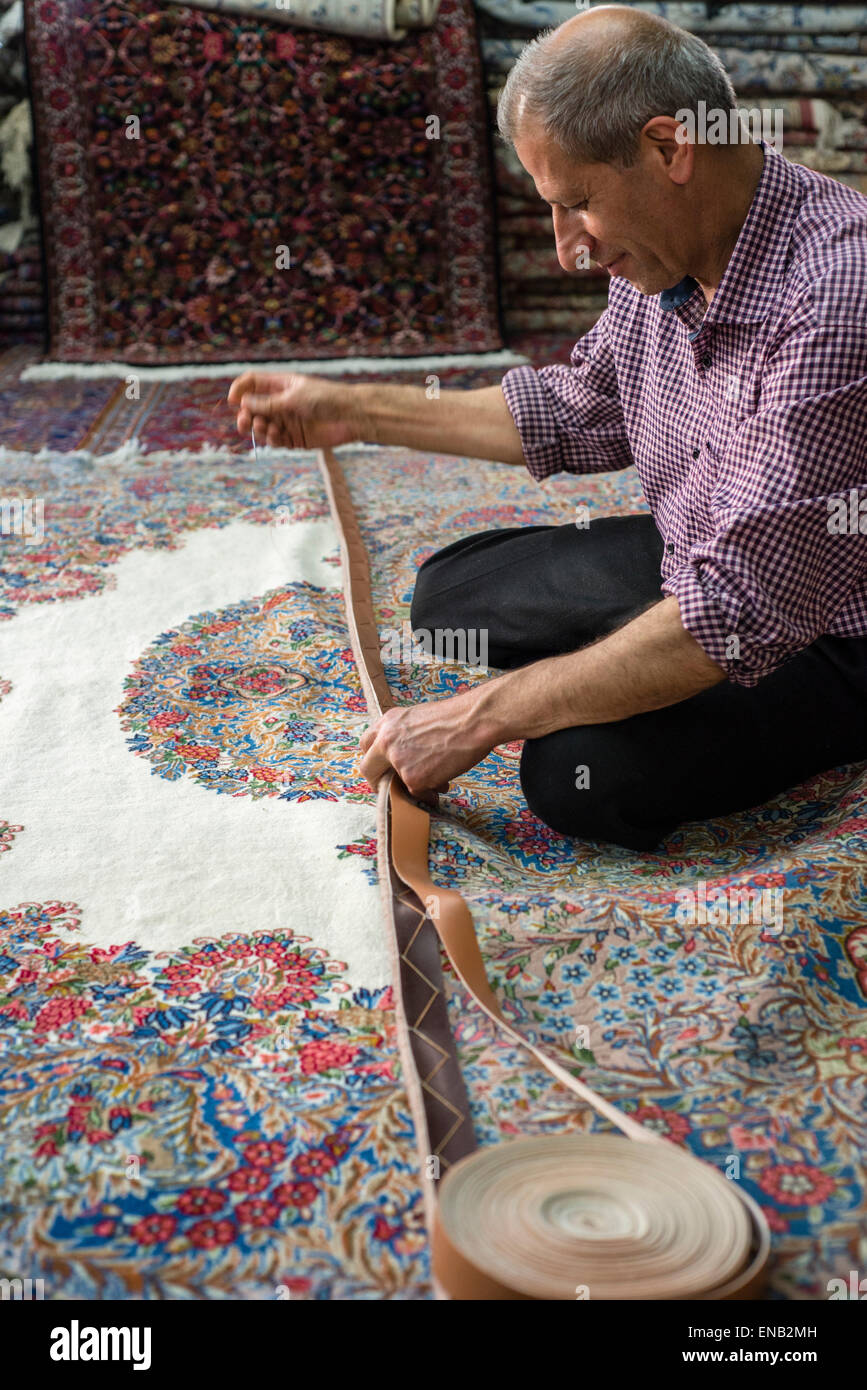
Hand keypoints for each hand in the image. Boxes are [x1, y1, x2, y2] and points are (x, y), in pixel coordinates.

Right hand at [226, 371, 362, 449]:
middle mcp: (280, 403)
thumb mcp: (293, 398)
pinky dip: (272, 440)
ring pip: (262, 427)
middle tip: (244, 422)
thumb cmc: (325, 398)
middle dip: (245, 416)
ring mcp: (287, 421)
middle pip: (252, 409)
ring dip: (259, 429)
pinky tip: (278, 436)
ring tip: (266, 428)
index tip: (233, 401)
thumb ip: (268, 403)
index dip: (240, 391)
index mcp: (280, 385)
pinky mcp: (294, 438)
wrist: (351, 416)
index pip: (252, 384)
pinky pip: (275, 441)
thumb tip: (243, 403)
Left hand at [359, 693, 497, 798]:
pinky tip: (444, 783)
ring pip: (396, 785)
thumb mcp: (419, 718)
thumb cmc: (456, 718)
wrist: (473, 721)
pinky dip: (430, 793)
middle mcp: (386, 741)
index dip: (374, 759)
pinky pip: (417, 793)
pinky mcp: (412, 778)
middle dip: (379, 782)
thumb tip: (405, 755)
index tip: (384, 767)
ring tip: (438, 780)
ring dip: (414, 786)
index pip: (366, 744)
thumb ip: (404, 735)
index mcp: (388, 723)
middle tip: (394, 786)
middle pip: (367, 770)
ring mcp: (398, 761)